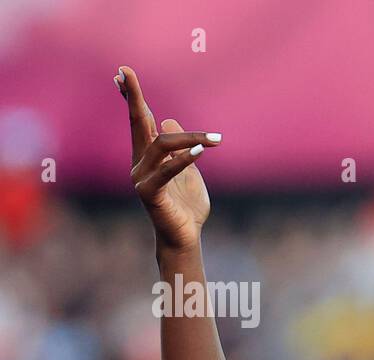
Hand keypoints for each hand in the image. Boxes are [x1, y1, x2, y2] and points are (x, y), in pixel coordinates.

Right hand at [115, 65, 220, 250]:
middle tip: (125, 71)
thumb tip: (169, 120)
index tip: (122, 73)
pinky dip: (184, 159)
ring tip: (215, 140)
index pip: (138, 121)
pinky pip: (167, 170)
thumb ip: (180, 147)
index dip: (131, 97)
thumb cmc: (186, 206)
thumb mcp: (188, 170)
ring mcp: (142, 177)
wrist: (185, 237)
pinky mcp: (150, 193)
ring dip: (190, 138)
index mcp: (147, 156)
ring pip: (161, 144)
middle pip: (136, 123)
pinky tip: (200, 151)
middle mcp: (139, 163)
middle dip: (132, 96)